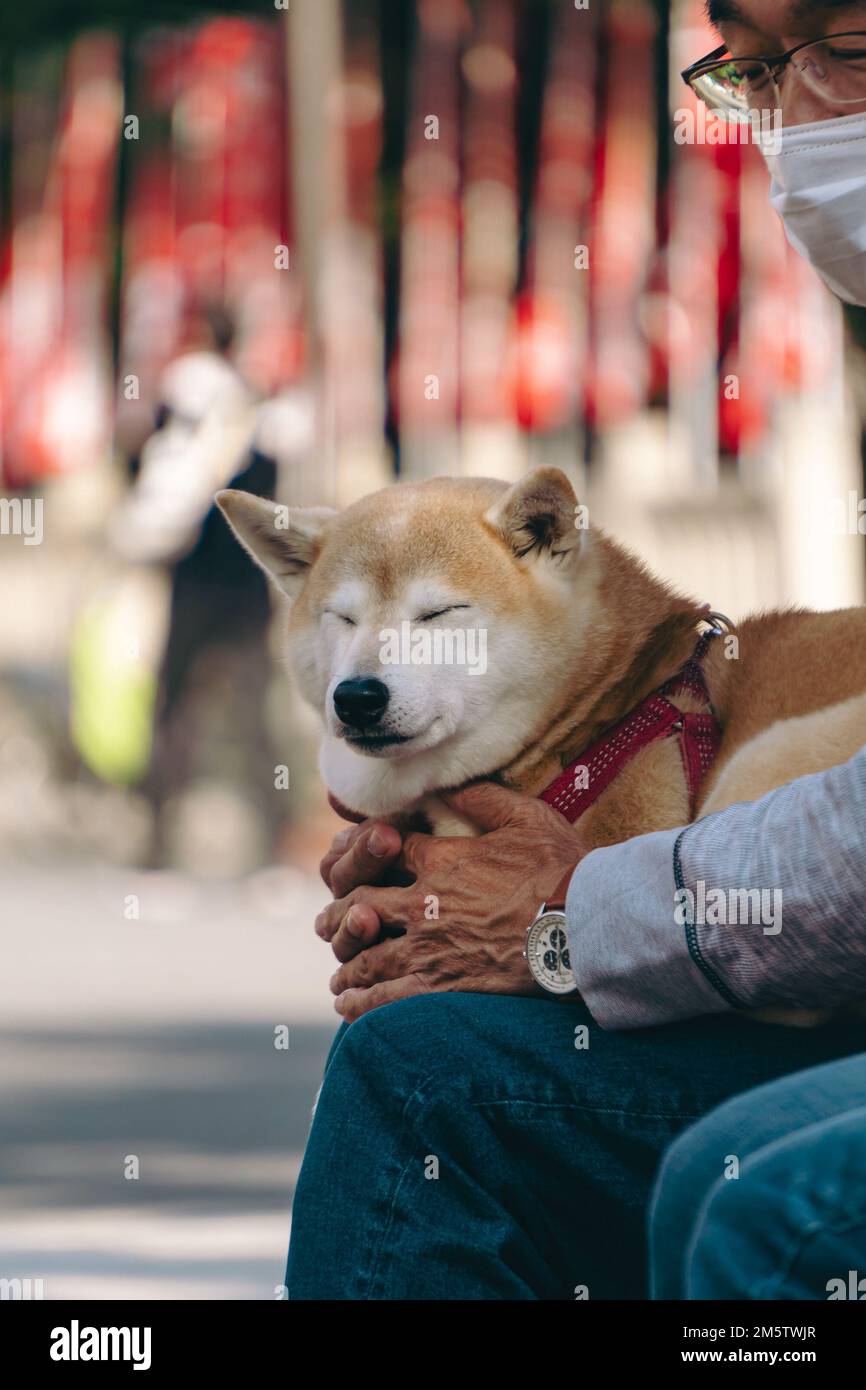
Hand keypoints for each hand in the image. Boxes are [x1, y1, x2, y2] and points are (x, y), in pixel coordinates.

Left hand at [314, 781, 585, 1021]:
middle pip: (359, 904)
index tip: (363, 861)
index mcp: (440, 859)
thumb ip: (483, 797)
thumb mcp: (528, 817)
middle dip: (338, 914)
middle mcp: (423, 903)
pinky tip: (348, 1005)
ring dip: (344, 961)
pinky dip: (359, 1001)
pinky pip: (384, 996)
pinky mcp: (440, 985)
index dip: (367, 853)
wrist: (582, 930)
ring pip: (364, 954)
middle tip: (326, 923)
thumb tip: (450, 785)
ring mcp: (428, 947)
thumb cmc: (561, 871)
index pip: (384, 851)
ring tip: (338, 973)